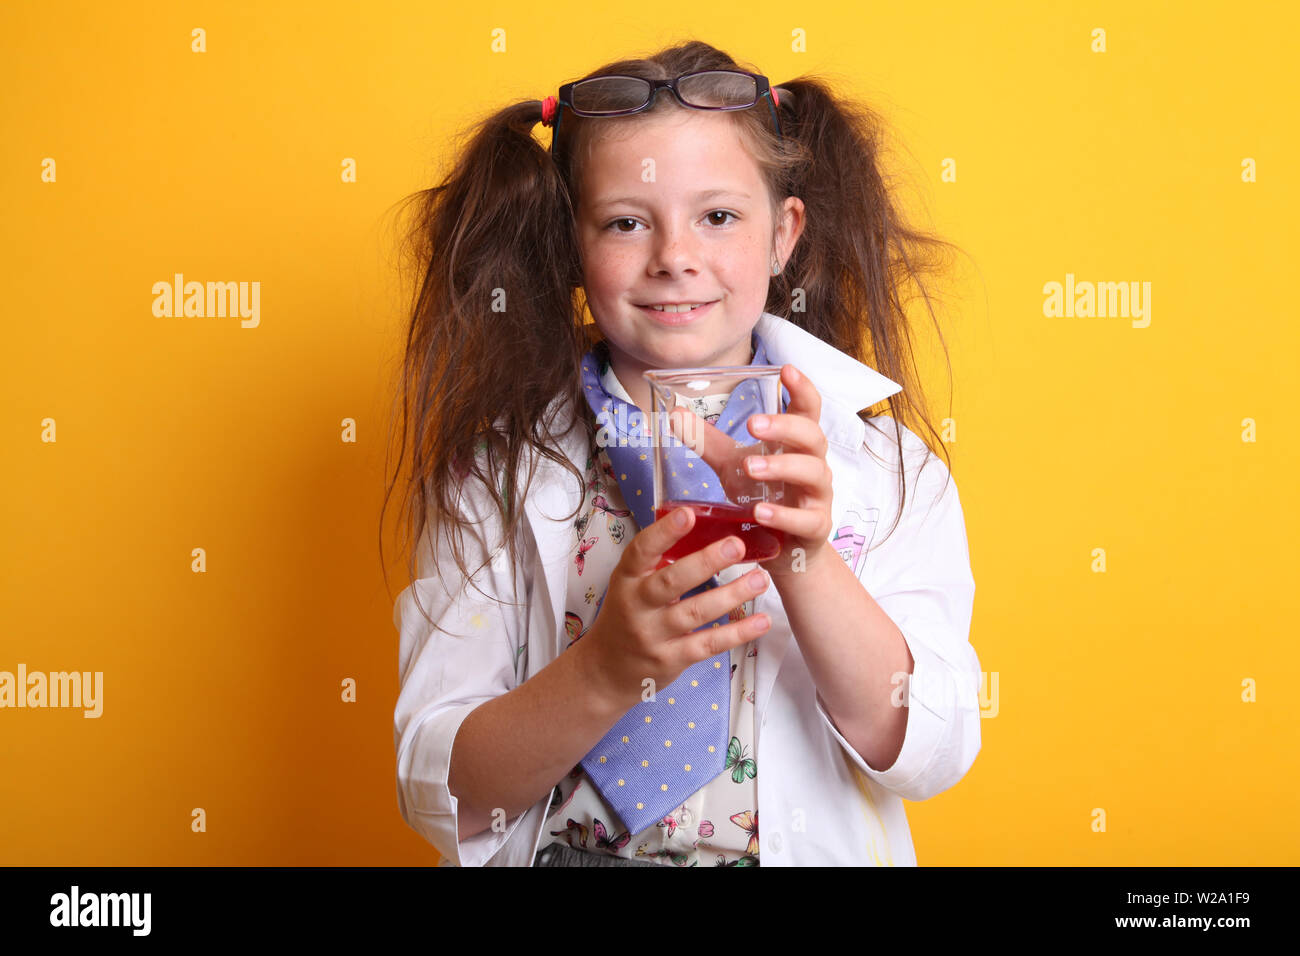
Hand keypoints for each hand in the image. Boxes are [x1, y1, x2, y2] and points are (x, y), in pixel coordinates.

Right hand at [578, 505, 772, 709]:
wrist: (608, 669)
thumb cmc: (627, 615)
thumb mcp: (631, 585)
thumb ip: (658, 562)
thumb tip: (703, 527)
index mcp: (626, 579)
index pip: (641, 551)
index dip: (664, 532)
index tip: (689, 514)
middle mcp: (636, 606)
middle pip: (671, 582)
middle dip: (706, 562)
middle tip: (737, 546)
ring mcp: (653, 635)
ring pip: (696, 612)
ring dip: (731, 595)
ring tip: (760, 579)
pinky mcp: (671, 660)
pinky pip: (708, 644)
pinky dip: (737, 633)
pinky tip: (761, 620)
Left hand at [675, 364, 835, 581]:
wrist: (782, 551)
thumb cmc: (763, 498)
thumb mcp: (732, 466)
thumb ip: (708, 442)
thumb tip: (676, 415)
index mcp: (796, 444)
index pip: (808, 410)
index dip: (802, 388)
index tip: (787, 369)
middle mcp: (813, 465)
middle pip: (813, 436)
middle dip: (786, 427)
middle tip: (754, 424)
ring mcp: (817, 497)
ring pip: (813, 473)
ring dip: (783, 467)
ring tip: (751, 467)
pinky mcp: (815, 528)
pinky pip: (807, 519)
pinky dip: (784, 515)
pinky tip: (761, 513)